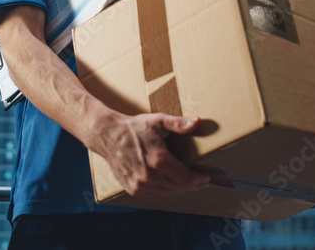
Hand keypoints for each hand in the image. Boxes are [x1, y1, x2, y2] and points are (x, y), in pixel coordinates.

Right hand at [92, 113, 210, 197]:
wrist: (107, 135)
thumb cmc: (133, 127)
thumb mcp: (157, 121)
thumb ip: (178, 123)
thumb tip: (197, 122)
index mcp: (158, 160)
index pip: (186, 178)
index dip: (199, 180)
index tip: (206, 177)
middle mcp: (149, 176)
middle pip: (178, 187)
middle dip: (192, 185)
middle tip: (201, 181)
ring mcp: (140, 185)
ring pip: (167, 192)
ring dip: (179, 189)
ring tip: (189, 183)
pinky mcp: (133, 189)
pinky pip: (155, 194)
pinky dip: (165, 190)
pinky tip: (171, 184)